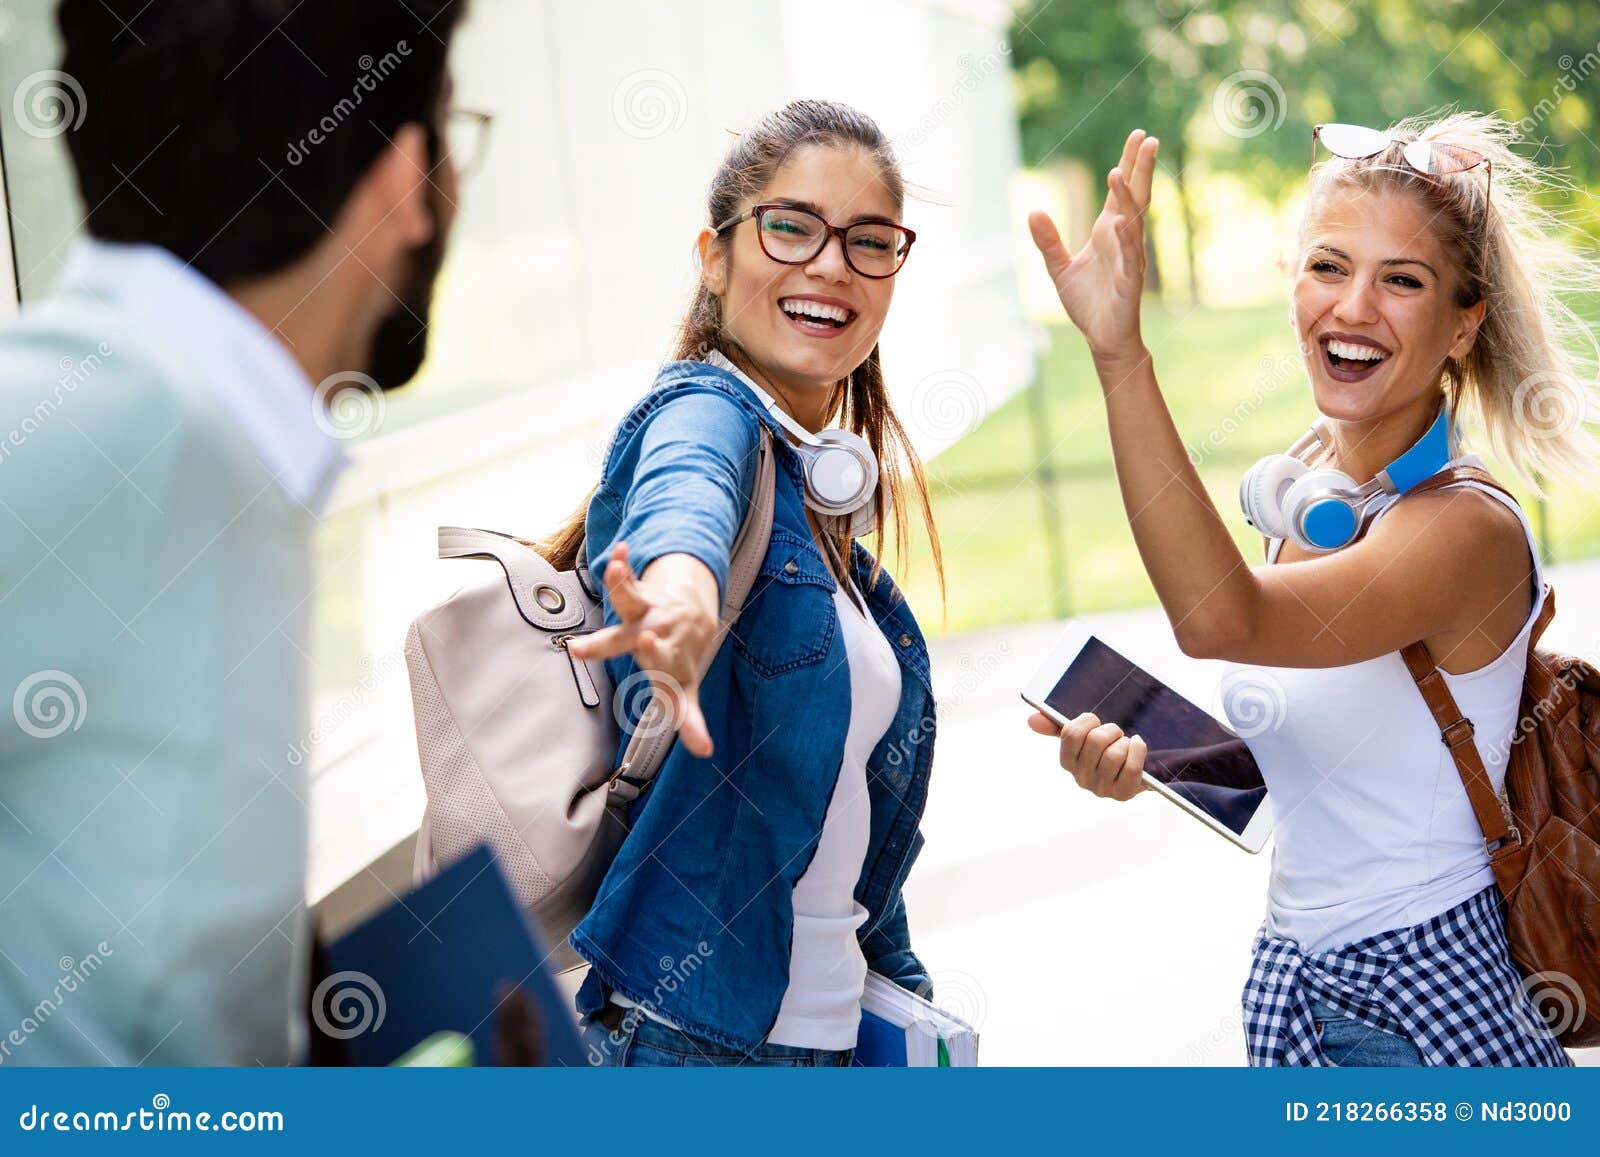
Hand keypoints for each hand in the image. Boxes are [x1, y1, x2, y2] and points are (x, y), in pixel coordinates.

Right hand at [567, 542, 718, 756]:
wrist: (696, 615)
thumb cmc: (681, 658)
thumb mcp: (683, 689)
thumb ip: (691, 719)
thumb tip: (706, 751)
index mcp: (670, 663)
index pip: (669, 678)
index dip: (670, 685)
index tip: (670, 690)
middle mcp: (661, 636)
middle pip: (646, 642)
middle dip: (643, 644)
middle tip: (641, 641)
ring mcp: (650, 612)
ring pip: (633, 601)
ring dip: (622, 585)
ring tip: (613, 568)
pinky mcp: (640, 593)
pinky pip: (627, 579)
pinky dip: (620, 565)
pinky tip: (618, 549)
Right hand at [1027, 710, 1147, 801]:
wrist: (1135, 770)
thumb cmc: (1105, 750)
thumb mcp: (1083, 737)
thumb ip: (1057, 727)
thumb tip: (1031, 720)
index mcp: (1067, 761)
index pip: (1071, 734)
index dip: (1087, 721)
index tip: (1095, 721)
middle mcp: (1081, 778)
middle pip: (1096, 741)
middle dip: (1110, 730)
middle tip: (1115, 733)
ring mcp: (1101, 788)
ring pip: (1114, 754)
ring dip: (1124, 742)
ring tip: (1125, 743)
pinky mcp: (1122, 794)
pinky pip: (1131, 767)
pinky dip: (1137, 750)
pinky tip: (1137, 744)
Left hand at [1028, 128, 1157, 365]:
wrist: (1101, 337)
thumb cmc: (1087, 303)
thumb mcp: (1059, 268)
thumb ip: (1047, 240)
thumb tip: (1032, 211)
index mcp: (1108, 232)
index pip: (1120, 191)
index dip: (1128, 164)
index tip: (1138, 137)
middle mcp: (1122, 239)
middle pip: (1134, 197)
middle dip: (1140, 168)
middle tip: (1147, 138)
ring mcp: (1129, 258)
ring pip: (1132, 221)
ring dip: (1127, 197)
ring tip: (1119, 171)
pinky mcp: (1129, 281)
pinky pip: (1130, 256)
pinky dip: (1126, 239)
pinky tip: (1121, 220)